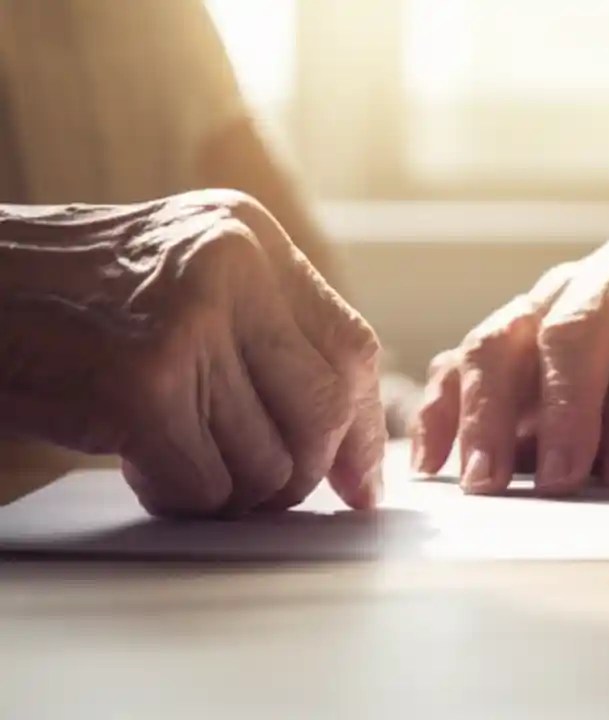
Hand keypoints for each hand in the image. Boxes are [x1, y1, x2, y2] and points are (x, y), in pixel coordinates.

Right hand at [0, 191, 386, 515]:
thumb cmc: (61, 303)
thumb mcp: (180, 281)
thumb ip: (263, 335)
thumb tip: (346, 441)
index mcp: (247, 235)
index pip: (350, 345)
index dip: (364, 427)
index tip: (363, 484)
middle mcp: (230, 266)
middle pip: (324, 411)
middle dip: (299, 473)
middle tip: (257, 489)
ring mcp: (187, 322)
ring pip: (269, 462)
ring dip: (228, 490)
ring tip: (175, 458)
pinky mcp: (141, 383)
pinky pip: (206, 487)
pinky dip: (177, 496)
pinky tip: (138, 464)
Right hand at [411, 235, 608, 493]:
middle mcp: (573, 285)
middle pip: (552, 335)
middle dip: (556, 411)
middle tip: (555, 483)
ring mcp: (520, 315)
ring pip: (488, 349)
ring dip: (483, 418)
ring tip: (484, 485)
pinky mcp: (485, 356)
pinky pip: (449, 374)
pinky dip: (439, 416)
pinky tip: (433, 462)